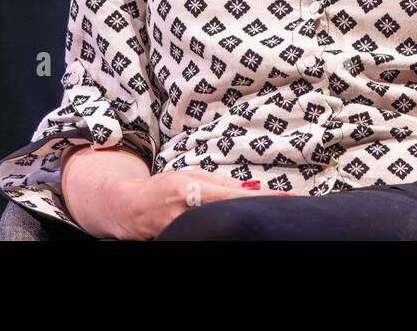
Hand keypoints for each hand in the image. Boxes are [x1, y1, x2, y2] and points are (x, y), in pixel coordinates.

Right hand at [109, 168, 304, 240]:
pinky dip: (223, 233)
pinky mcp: (178, 241)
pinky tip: (235, 230)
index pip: (234, 195)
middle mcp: (187, 212)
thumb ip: (220, 184)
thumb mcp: (190, 176)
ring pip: (221, 229)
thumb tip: (251, 190)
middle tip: (282, 210)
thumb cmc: (163, 188)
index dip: (261, 198)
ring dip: (240, 225)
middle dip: (255, 213)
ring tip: (261, 221)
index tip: (285, 198)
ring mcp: (182, 230)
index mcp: (191, 190)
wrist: (130, 209)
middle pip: (231, 215)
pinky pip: (207, 236)